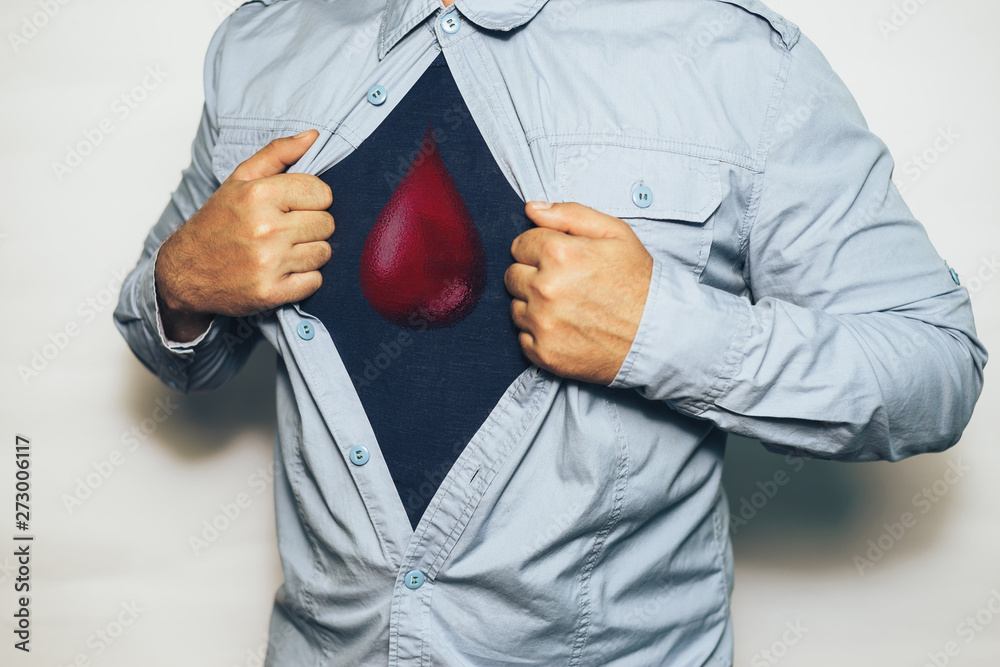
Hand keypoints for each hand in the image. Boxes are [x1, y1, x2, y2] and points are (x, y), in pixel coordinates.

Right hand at [154, 129, 334, 341]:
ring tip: (285, 250)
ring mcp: (268, 263)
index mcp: (259, 195)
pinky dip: (304, 278)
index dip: (312, 200)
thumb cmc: (217, 223)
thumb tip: (313, 135)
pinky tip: (283, 271)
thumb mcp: (240, 180)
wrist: (184, 272)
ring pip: (324, 253)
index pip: (322, 193)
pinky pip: (315, 281)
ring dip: (310, 252)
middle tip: (288, 230)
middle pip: (327, 223)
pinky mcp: (271, 292)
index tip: (295, 207)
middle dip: (312, 226)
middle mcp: (265, 228)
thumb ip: (278, 154)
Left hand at [504, 201, 652, 384]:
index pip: (520, 244)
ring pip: (515, 307)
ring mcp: (543, 323)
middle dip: (533, 276)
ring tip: (567, 307)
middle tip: (564, 284)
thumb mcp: (615, 233)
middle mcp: (545, 289)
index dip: (540, 250)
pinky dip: (539, 333)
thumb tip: (532, 208)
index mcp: (559, 254)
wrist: (657, 335)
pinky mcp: (544, 352)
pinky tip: (565, 328)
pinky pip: (522, 337)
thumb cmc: (638, 281)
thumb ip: (570, 214)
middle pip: (512, 276)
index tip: (560, 260)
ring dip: (533, 305)